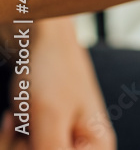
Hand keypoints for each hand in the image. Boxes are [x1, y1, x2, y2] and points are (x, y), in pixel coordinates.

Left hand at [2, 19, 114, 149]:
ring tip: (18, 116)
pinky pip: (19, 148)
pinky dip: (8, 137)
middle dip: (18, 149)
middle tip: (20, 124)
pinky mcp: (43, 134)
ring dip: (10, 143)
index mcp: (96, 147)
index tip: (30, 139)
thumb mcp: (49, 119)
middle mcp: (81, 146)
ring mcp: (60, 140)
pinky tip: (14, 116)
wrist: (40, 35)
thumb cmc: (53, 69)